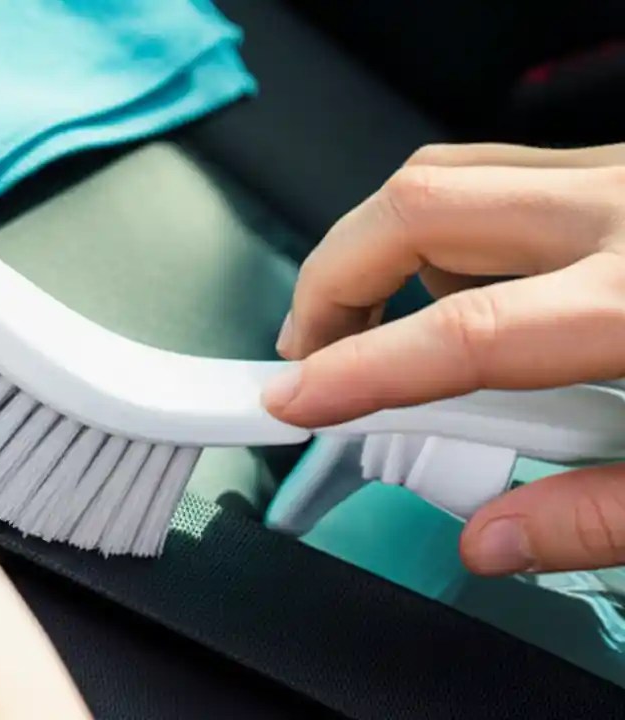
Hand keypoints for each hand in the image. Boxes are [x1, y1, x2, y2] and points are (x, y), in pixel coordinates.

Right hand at [262, 143, 624, 575]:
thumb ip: (598, 518)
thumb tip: (494, 542)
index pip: (463, 333)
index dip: (356, 370)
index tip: (289, 401)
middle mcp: (624, 213)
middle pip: (416, 209)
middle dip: (330, 281)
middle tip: (307, 354)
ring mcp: (620, 173)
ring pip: (443, 176)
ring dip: (375, 248)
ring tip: (367, 325)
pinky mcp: (621, 166)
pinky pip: (489, 173)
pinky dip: (436, 228)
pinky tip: (456, 291)